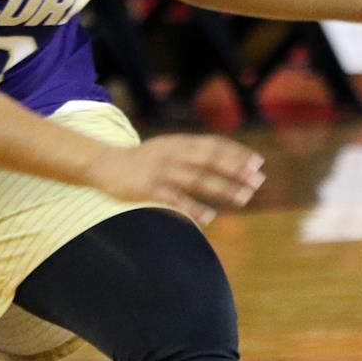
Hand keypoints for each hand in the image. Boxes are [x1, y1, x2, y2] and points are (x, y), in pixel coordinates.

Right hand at [89, 135, 265, 226]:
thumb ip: (188, 151)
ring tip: (244, 198)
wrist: (102, 164)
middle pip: (210, 159)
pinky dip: (193, 208)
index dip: (236, 153)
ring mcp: (160, 171)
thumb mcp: (165, 147)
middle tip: (258, 180)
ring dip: (223, 188)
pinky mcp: (149, 188)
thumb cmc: (139, 160)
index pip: (213, 144)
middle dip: (236, 169)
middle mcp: (172, 154)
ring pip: (197, 178)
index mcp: (178, 143)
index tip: (257, 162)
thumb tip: (218, 156)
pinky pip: (175, 199)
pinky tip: (209, 218)